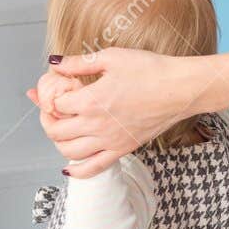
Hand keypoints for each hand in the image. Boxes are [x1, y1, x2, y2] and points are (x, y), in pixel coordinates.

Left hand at [33, 49, 194, 176]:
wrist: (180, 89)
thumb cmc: (150, 70)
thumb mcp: (111, 57)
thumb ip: (79, 62)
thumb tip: (54, 63)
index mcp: (91, 100)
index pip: (55, 104)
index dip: (48, 96)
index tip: (54, 89)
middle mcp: (97, 125)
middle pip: (56, 131)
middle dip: (48, 119)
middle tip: (51, 109)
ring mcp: (109, 141)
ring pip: (69, 152)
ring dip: (58, 142)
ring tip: (61, 129)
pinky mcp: (122, 149)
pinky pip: (93, 168)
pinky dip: (77, 171)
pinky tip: (69, 167)